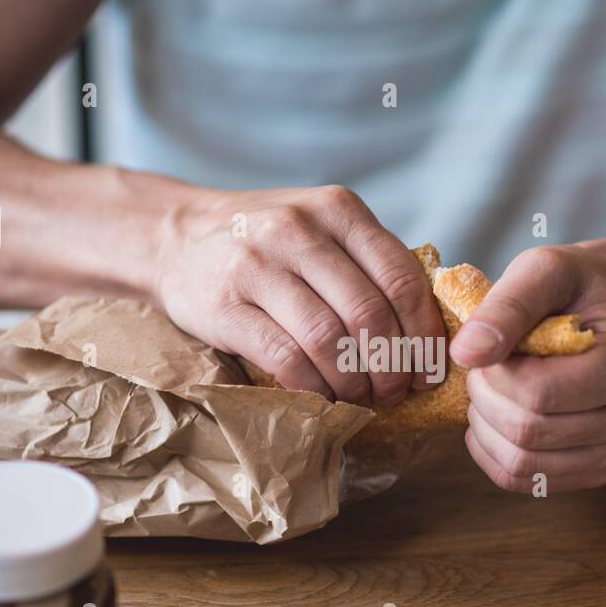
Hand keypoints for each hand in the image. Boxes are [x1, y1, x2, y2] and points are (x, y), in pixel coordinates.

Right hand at [153, 184, 443, 405]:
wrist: (175, 237)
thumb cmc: (265, 242)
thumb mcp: (320, 228)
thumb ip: (368, 261)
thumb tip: (429, 327)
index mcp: (337, 210)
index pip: (401, 277)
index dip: (423, 332)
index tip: (430, 367)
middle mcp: (299, 230)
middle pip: (368, 313)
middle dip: (391, 365)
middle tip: (395, 390)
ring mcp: (258, 266)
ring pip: (328, 340)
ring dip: (353, 382)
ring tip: (360, 396)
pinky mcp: (225, 305)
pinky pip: (285, 358)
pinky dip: (312, 386)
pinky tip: (322, 395)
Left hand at [450, 240, 605, 492]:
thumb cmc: (576, 286)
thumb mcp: (544, 269)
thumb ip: (507, 306)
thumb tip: (466, 354)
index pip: (541, 394)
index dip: (495, 374)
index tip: (488, 346)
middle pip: (530, 434)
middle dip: (486, 399)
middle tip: (482, 368)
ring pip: (523, 465)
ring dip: (486, 428)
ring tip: (489, 390)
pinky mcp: (596, 470)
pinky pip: (526, 481)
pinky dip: (493, 453)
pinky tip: (492, 417)